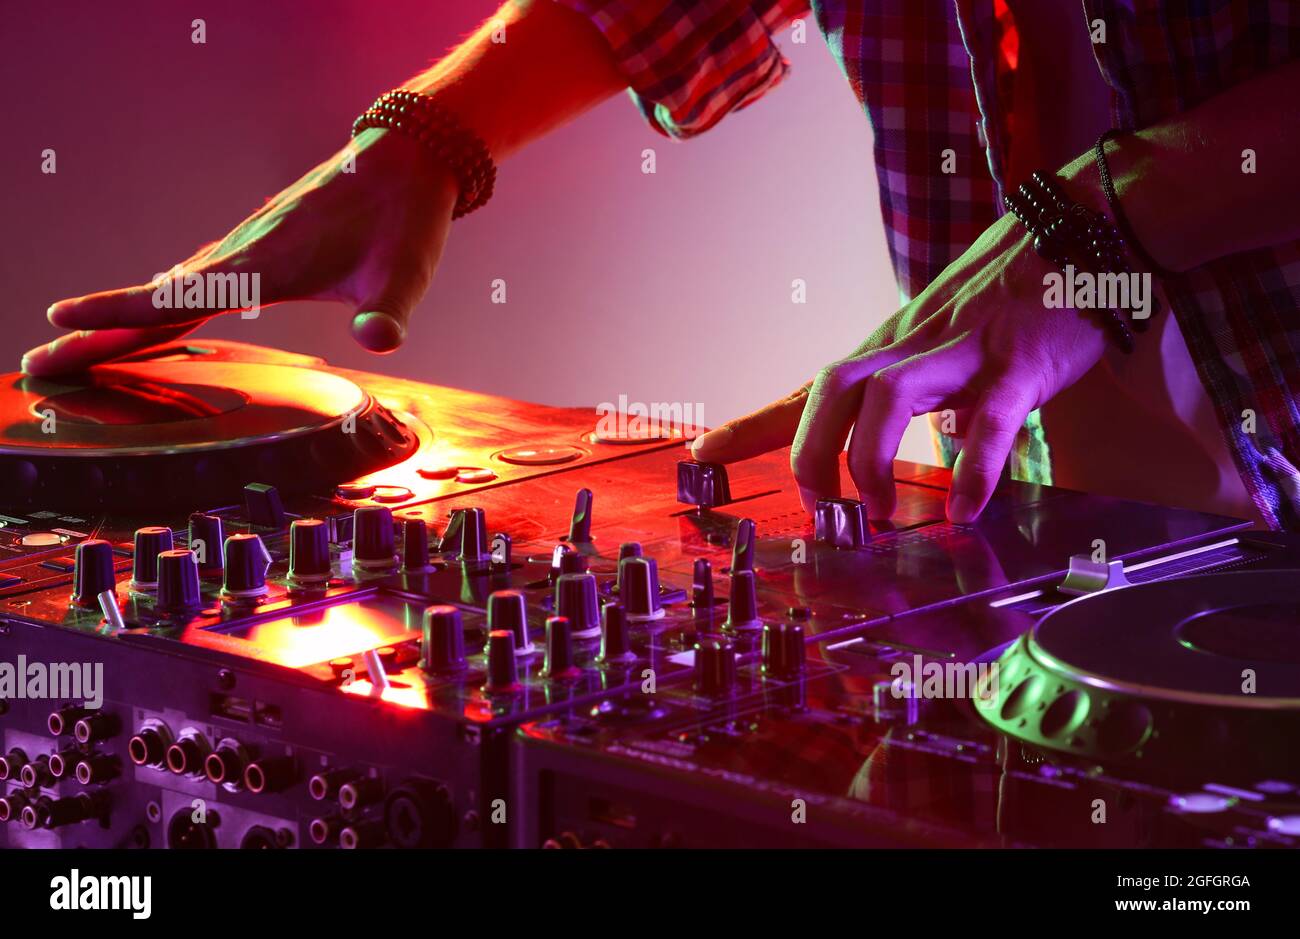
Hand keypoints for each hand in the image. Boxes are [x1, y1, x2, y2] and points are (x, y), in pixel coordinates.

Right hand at [22, 127, 457, 375]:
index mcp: (265, 265)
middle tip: (40, 365)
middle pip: (157, 302)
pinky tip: (153, 323)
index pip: (178, 296)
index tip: (63, 321)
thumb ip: (391, 313)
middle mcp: (243, 255)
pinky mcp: (260, 248)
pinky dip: (160, 306)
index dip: (120, 314)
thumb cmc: (405, 221)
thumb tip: (381, 340)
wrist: (409, 162)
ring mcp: (248, 250)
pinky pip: (195, 284)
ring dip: (121, 324)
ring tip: (74, 353)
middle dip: (97, 335)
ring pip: (171, 292)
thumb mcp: (407, 274)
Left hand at [690, 169, 1111, 523]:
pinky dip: (974, 467)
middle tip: (819, 504)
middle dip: (808, 448)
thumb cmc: (1011, 297)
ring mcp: (965, 351)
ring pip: (889, 394)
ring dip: (869, 456)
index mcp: (892, 350)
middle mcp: (913, 346)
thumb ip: (927, 396)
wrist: (1083, 232)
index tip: (703, 453)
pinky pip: (992, 417)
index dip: (754, 422)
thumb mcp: (948, 347)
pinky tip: (966, 508)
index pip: (810, 390)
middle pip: (832, 387)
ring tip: (876, 508)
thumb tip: (921, 444)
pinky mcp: (1022, 362)